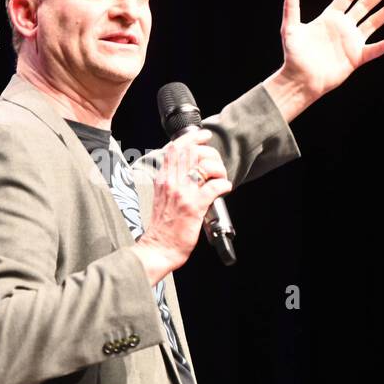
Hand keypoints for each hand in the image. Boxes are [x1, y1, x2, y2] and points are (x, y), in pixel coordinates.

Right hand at [130, 129, 231, 284]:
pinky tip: (225, 189)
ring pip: (204, 166)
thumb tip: (186, 170)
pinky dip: (224, 185)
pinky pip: (214, 187)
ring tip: (220, 178)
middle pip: (192, 152)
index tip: (203, 135)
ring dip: (218, 169)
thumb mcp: (161, 196)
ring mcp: (183, 194)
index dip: (191, 138)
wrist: (158, 248)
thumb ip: (170, 181)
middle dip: (209, 152)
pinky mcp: (194, 207)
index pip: (175, 148)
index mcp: (162, 179)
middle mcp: (171, 182)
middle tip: (217, 161)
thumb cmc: (162, 227)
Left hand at [277, 0, 383, 104]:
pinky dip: (383, 46)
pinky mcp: (355, 58)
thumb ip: (292, 8)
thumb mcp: (290, 29)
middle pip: (363, 7)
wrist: (300, 80)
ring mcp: (351, 42)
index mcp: (329, 18)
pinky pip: (373, 50)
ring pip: (372, 24)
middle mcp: (343, 27)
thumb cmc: (293, 55)